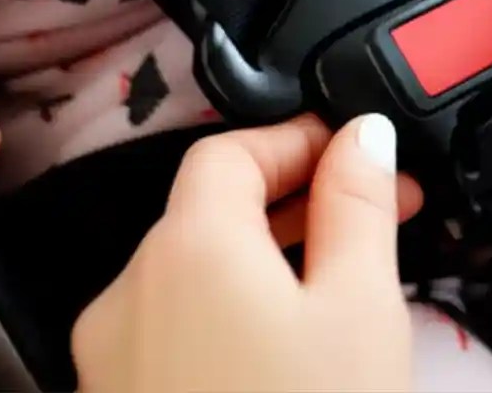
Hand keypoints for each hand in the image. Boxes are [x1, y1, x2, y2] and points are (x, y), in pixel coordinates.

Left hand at [73, 114, 415, 392]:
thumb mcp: (358, 307)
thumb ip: (355, 205)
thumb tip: (360, 137)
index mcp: (187, 248)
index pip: (232, 151)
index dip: (299, 137)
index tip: (355, 144)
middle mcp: (130, 292)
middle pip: (211, 208)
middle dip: (298, 195)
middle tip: (377, 204)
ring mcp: (114, 353)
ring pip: (195, 269)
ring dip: (269, 251)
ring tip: (348, 270)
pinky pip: (177, 323)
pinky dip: (234, 305)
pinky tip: (291, 336)